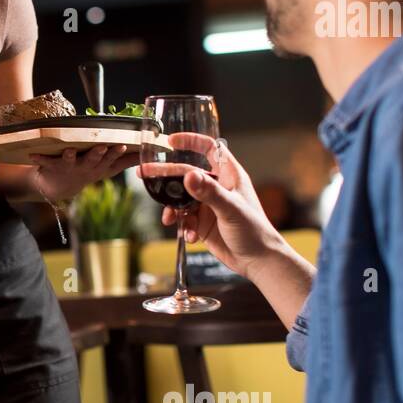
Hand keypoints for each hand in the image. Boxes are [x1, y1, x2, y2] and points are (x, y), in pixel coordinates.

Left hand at [28, 145, 141, 202]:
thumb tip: (146, 153)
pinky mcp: (52, 167)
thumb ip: (125, 161)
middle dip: (98, 154)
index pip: (110, 160)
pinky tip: (33, 155)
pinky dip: (39, 158)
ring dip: (70, 157)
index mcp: (98, 167)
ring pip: (71, 161)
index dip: (116, 153)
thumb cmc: (85, 172)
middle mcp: (85, 168)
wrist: (57, 188)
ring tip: (70, 151)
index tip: (123, 146)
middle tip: (103, 147)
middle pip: (92, 161)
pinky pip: (46, 161)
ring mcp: (69, 168)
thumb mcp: (107, 169)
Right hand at [147, 135, 282, 280]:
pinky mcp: (202, 222)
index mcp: (229, 175)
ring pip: (180, 198)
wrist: (257, 261)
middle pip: (186, 173)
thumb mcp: (231, 209)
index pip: (209, 149)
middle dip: (165, 175)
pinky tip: (189, 236)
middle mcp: (217, 187)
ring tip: (168, 219)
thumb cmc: (254, 231)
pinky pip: (183, 218)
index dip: (191, 141)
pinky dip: (181, 226)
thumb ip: (209, 192)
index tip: (171, 141)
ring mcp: (208, 205)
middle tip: (145, 173)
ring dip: (172, 208)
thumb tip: (188, 176)